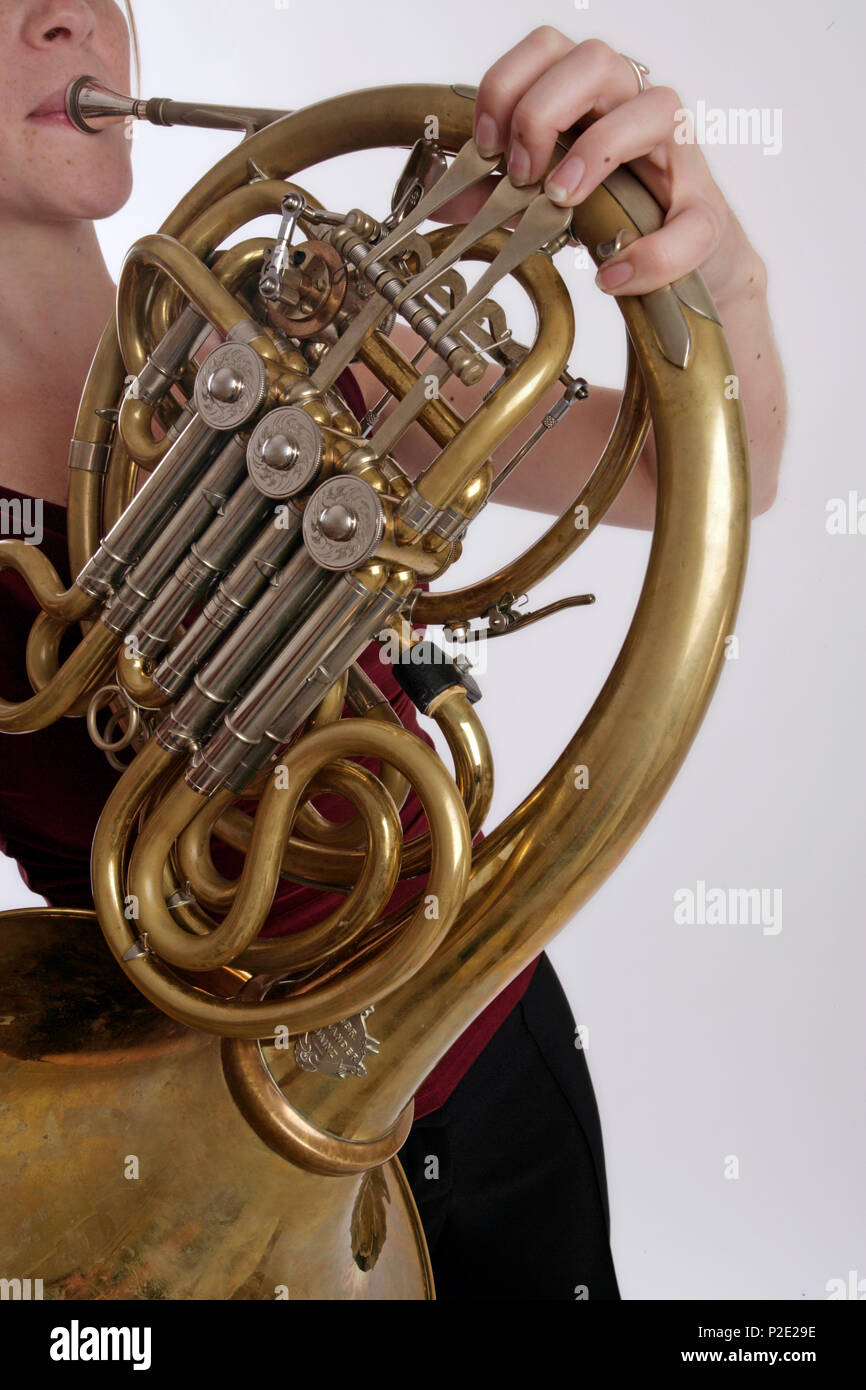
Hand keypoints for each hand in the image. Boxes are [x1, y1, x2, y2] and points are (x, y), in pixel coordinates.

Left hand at [441, 26, 764, 306]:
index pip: (547, 50)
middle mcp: (635, 106)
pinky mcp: (706, 210)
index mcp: (590, 96)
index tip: (485, 145)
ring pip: (656, 105)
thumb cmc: (616, 212)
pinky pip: (691, 221)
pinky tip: (613, 275)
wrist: (685, 260)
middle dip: (544, 112)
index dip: (508, 86)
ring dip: (599, 150)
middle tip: (521, 172)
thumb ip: (496, 192)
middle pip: (595, 60)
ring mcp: (677, 151)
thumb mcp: (543, 198)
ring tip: (564, 199)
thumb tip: (441, 197)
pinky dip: (652, 252)